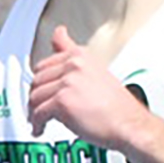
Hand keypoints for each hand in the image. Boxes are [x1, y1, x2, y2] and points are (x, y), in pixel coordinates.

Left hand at [28, 26, 158, 151]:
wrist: (128, 124)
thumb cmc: (117, 105)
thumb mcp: (95, 69)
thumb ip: (72, 53)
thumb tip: (58, 33)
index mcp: (80, 56)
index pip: (45, 63)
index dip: (40, 80)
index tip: (37, 87)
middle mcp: (73, 65)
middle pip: (37, 80)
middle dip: (36, 97)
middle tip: (40, 109)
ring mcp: (67, 82)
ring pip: (35, 97)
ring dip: (34, 112)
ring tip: (41, 121)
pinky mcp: (62, 101)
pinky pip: (38, 113)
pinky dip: (37, 124)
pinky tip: (41, 129)